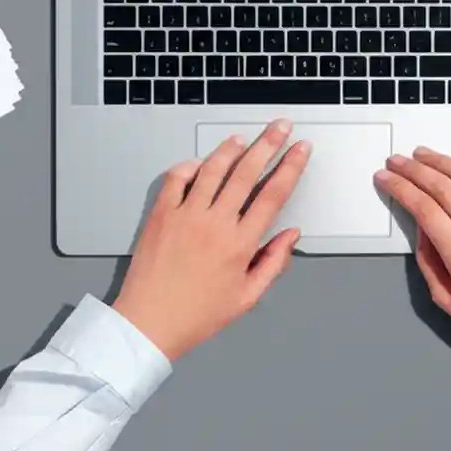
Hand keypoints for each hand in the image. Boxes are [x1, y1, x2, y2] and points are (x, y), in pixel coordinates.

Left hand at [113, 119, 310, 360]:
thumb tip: (291, 235)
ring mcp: (186, 215)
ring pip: (214, 169)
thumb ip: (273, 262)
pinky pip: (177, 178)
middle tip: (280, 127)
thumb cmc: (196, 315)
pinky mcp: (162, 214)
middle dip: (269, 144)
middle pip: (248, 172)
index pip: (274, 194)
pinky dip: (190, 165)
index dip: (291, 167)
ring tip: (244, 138)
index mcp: (240, 244)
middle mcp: (215, 224)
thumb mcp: (247, 297)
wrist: (149, 323)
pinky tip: (201, 162)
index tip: (301, 150)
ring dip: (231, 148)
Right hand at [376, 148, 450, 380]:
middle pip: (443, 188)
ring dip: (445, 162)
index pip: (423, 209)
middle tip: (398, 160)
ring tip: (425, 154)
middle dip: (414, 170)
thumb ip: (429, 262)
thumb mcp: (447, 302)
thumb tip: (420, 227)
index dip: (399, 188)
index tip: (384, 177)